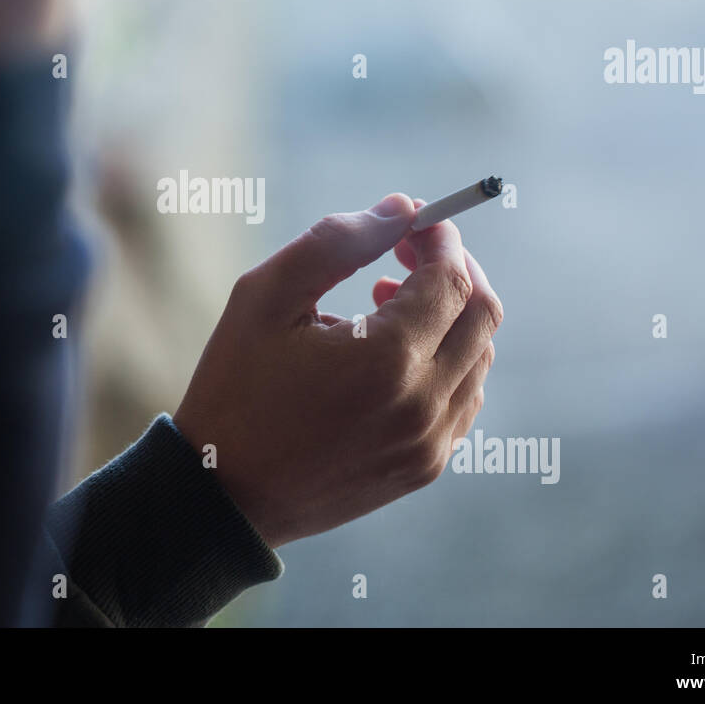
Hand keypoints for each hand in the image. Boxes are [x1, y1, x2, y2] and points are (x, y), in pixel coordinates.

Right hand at [173, 193, 501, 548]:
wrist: (222, 494)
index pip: (453, 278)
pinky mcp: (424, 466)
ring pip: (478, 358)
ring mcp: (429, 442)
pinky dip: (446, 362)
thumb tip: (400, 208)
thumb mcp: (264, 297)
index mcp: (388, 358)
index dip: (440, 238)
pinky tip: (393, 355)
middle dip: (456, 269)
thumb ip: (336, 242)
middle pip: (482, 315)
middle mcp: (423, 403)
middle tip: (409, 253)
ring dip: (449, 317)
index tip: (412, 222)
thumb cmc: (234, 388)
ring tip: (385, 304)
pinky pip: (463, 400)